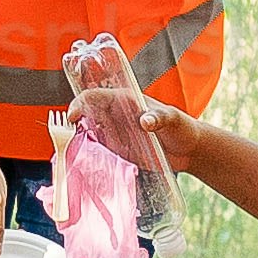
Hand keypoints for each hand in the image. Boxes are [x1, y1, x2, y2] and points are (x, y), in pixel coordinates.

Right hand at [62, 35, 177, 183]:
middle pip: (85, 114)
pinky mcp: (117, 150)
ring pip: (87, 132)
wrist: (189, 150)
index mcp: (125, 100)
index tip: (73, 116)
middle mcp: (115, 115)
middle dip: (73, 124)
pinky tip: (84, 161)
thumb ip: (160, 117)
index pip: (94, 96)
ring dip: (77, 140)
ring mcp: (114, 133)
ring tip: (73, 152)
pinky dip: (87, 154)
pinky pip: (96, 149)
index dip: (79, 103)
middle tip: (68, 138)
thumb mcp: (173, 118)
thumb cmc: (182, 127)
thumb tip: (145, 120)